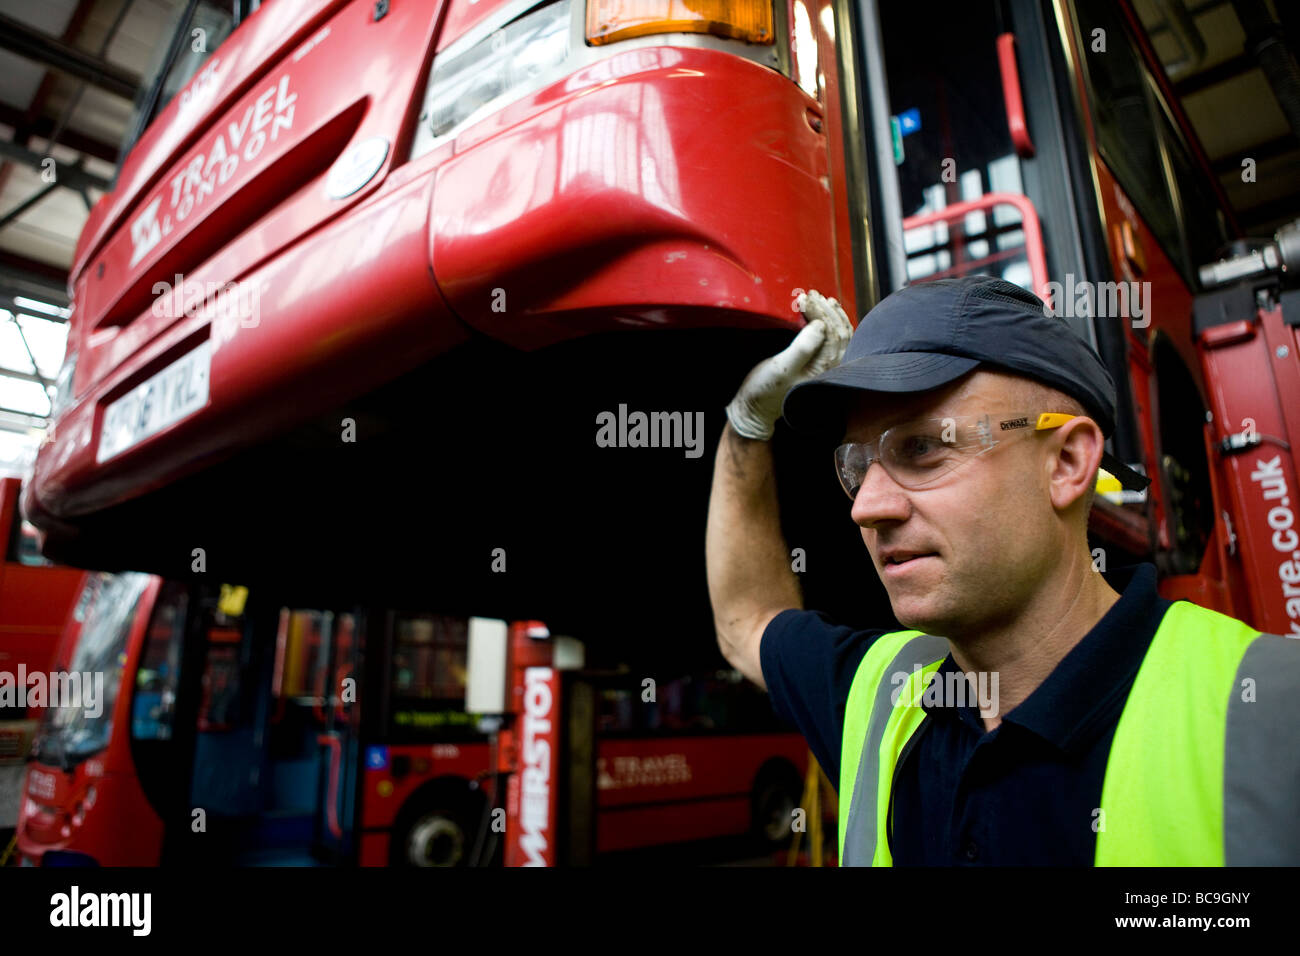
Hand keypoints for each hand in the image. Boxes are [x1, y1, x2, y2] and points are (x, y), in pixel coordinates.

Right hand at [725, 291, 853, 439]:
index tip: (805, 297)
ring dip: (831, 314)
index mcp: (824, 369)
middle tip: (811, 294)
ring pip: (839, 335)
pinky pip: (832, 341)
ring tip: (820, 298)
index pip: (832, 333)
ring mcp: (826, 366)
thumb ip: (802, 348)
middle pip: (839, 332)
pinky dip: (830, 323)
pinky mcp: (818, 364)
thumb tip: (820, 325)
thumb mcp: (781, 368)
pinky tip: (824, 313)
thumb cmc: (765, 390)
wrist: (755, 407)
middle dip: (826, 310)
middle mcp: (830, 368)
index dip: (821, 312)